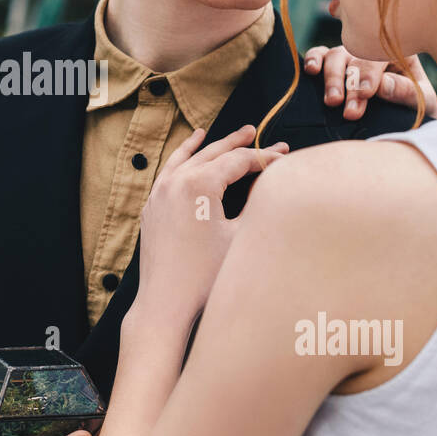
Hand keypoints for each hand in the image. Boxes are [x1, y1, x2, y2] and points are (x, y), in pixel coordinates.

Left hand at [134, 125, 288, 329]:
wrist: (166, 301)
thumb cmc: (205, 275)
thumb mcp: (241, 236)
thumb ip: (256, 204)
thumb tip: (270, 185)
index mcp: (199, 185)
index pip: (239, 161)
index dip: (264, 158)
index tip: (284, 158)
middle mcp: (176, 181)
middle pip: (214, 153)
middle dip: (240, 144)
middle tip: (259, 133)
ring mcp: (160, 192)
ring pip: (190, 157)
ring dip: (212, 144)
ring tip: (232, 134)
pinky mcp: (152, 205)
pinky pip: (170, 169)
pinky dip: (183, 155)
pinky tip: (191, 147)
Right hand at [304, 46, 436, 119]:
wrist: (407, 117)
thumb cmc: (417, 106)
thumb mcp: (423, 101)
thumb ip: (406, 92)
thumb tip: (382, 85)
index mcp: (398, 51)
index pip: (380, 57)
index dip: (370, 74)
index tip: (366, 94)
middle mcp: (371, 49)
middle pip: (355, 57)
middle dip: (351, 86)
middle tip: (349, 110)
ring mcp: (351, 55)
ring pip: (335, 55)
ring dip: (331, 78)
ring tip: (332, 102)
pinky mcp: (334, 63)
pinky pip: (319, 54)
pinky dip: (313, 59)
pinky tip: (311, 70)